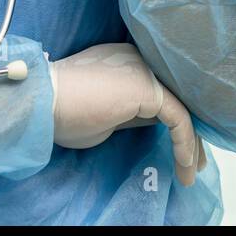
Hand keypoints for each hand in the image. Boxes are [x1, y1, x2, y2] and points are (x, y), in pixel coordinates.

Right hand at [51, 43, 206, 185]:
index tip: (181, 151)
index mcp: (126, 62)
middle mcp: (139, 60)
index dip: (174, 123)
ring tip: (190, 175)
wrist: (42, 104)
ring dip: (190, 146)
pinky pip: (178, 119)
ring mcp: (144, 70)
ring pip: (182, 110)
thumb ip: (130, 111)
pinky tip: (183, 167)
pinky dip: (185, 144)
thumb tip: (152, 121)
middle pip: (176, 99)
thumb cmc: (61, 113)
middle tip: (193, 165)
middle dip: (189, 135)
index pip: (162, 93)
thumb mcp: (105, 114)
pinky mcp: (147, 87)